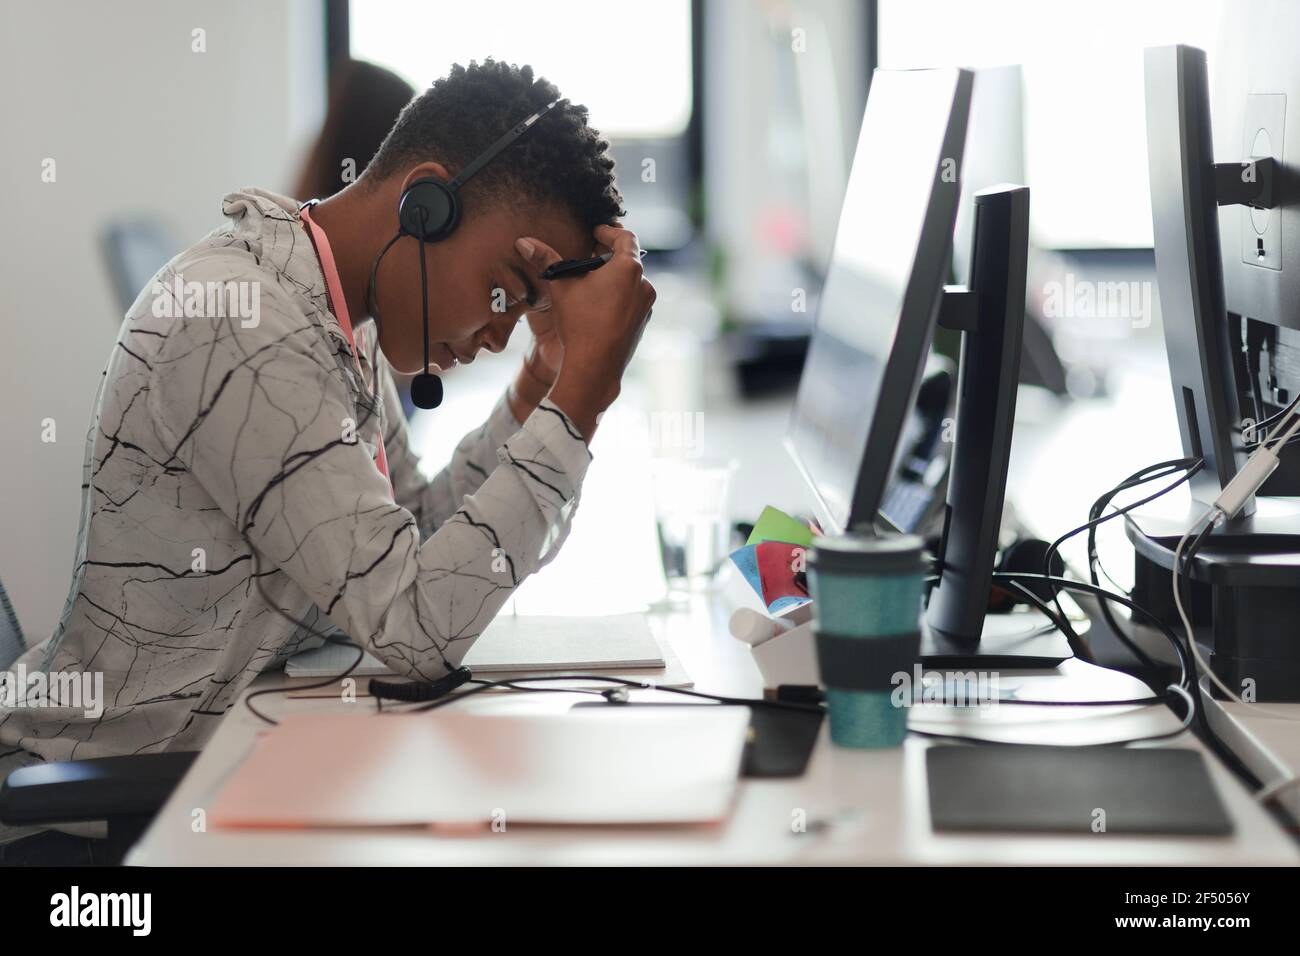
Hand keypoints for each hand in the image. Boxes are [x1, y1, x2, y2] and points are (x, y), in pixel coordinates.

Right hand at [514, 225, 655, 439]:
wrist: (594, 368)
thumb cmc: (579, 323)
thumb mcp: (560, 286)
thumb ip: (545, 260)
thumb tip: (523, 242)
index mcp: (628, 268)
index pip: (625, 237)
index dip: (608, 231)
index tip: (595, 233)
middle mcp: (644, 285)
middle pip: (628, 260)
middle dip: (608, 256)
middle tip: (590, 255)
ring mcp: (646, 307)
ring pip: (631, 283)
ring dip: (614, 279)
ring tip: (592, 283)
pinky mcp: (642, 325)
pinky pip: (631, 303)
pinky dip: (618, 298)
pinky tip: (598, 307)